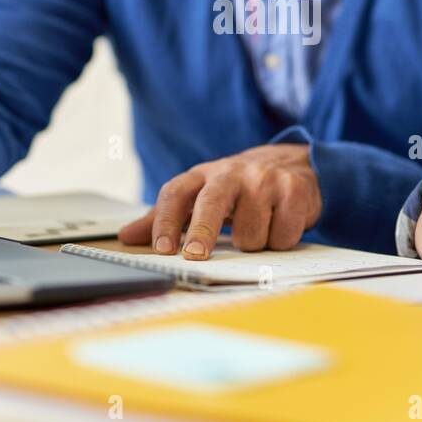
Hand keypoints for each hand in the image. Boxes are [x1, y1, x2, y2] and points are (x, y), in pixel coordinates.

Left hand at [117, 144, 320, 258]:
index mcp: (202, 175)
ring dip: (252, 243)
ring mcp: (264, 180)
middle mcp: (232, 173)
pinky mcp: (294, 190)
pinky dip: (280, 241)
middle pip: (211, 203)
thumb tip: (126, 237)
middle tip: (195, 257)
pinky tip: (279, 226)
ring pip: (250, 233)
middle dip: (202, 232)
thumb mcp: (200, 194)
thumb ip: (166, 216)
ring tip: (256, 230)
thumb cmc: (237, 188)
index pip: (176, 194)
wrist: (292, 164)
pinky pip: (282, 235)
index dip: (165, 221)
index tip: (161, 249)